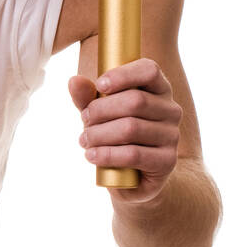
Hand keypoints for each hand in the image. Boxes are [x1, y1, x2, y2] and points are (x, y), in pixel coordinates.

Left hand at [68, 58, 180, 203]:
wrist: (133, 175)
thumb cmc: (113, 133)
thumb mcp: (98, 112)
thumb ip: (87, 96)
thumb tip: (74, 81)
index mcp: (157, 89)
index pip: (149, 70)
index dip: (123, 75)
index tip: (99, 85)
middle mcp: (170, 110)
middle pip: (135, 101)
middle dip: (100, 110)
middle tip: (84, 120)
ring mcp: (172, 136)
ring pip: (131, 128)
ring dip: (99, 134)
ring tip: (84, 140)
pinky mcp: (167, 161)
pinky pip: (133, 155)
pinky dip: (106, 154)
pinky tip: (92, 155)